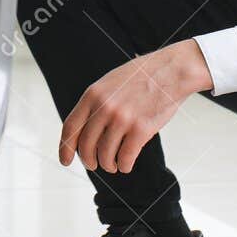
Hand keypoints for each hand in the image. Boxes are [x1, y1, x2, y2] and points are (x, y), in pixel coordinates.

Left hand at [59, 40, 214, 173]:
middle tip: (95, 165)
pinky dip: (124, 166)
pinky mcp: (141, 129)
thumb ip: (95, 103)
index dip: (65, 148)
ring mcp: (122, 119)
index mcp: (92, 94)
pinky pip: (125, 158)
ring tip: (113, 164)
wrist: (171, 71)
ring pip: (105, 156)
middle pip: (86, 146)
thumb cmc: (141, 77)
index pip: (70, 127)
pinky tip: (126, 164)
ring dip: (108, 165)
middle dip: (89, 161)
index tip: (65, 161)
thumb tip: (83, 130)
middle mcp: (104, 107)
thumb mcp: (109, 83)